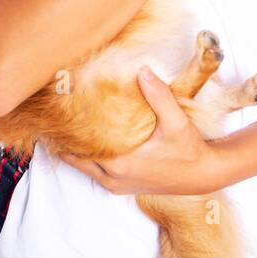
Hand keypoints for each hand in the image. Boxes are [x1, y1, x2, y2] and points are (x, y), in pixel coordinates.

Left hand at [57, 67, 227, 195]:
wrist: (203, 174)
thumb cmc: (189, 149)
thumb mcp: (176, 121)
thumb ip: (159, 96)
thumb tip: (142, 70)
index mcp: (121, 163)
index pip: (82, 147)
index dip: (68, 130)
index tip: (57, 113)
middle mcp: (114, 177)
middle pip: (76, 159)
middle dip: (65, 140)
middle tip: (53, 118)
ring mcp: (117, 184)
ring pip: (84, 167)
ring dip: (74, 151)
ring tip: (63, 128)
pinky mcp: (123, 186)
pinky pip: (95, 173)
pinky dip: (87, 159)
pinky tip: (85, 142)